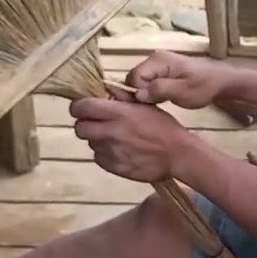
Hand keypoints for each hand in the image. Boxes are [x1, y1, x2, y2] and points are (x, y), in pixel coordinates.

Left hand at [70, 96, 193, 181]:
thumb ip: (123, 97)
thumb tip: (105, 90)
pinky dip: (105, 154)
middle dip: (85, 124)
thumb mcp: (146, 105)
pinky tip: (120, 151)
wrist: (178, 155)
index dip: (79, 107)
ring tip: (114, 138)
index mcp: (118, 113)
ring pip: (90, 143)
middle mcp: (110, 132)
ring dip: (97, 139)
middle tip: (97, 124)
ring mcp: (111, 151)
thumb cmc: (164, 127)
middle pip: (79, 128)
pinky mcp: (114, 167)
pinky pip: (99, 158)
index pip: (81, 107)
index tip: (84, 108)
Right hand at [124, 50, 230, 109]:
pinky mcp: (161, 71)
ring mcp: (157, 64)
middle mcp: (154, 58)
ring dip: (147, 94)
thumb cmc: (204, 86)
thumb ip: (160, 90)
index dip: (139, 93)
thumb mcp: (183, 91)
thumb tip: (138, 94)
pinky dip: (152, 92)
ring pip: (140, 82)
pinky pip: (148, 82)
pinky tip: (163, 98)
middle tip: (158, 103)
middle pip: (134, 79)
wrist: (221, 82)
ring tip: (162, 101)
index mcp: (157, 60)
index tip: (153, 103)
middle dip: (142, 94)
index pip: (133, 78)